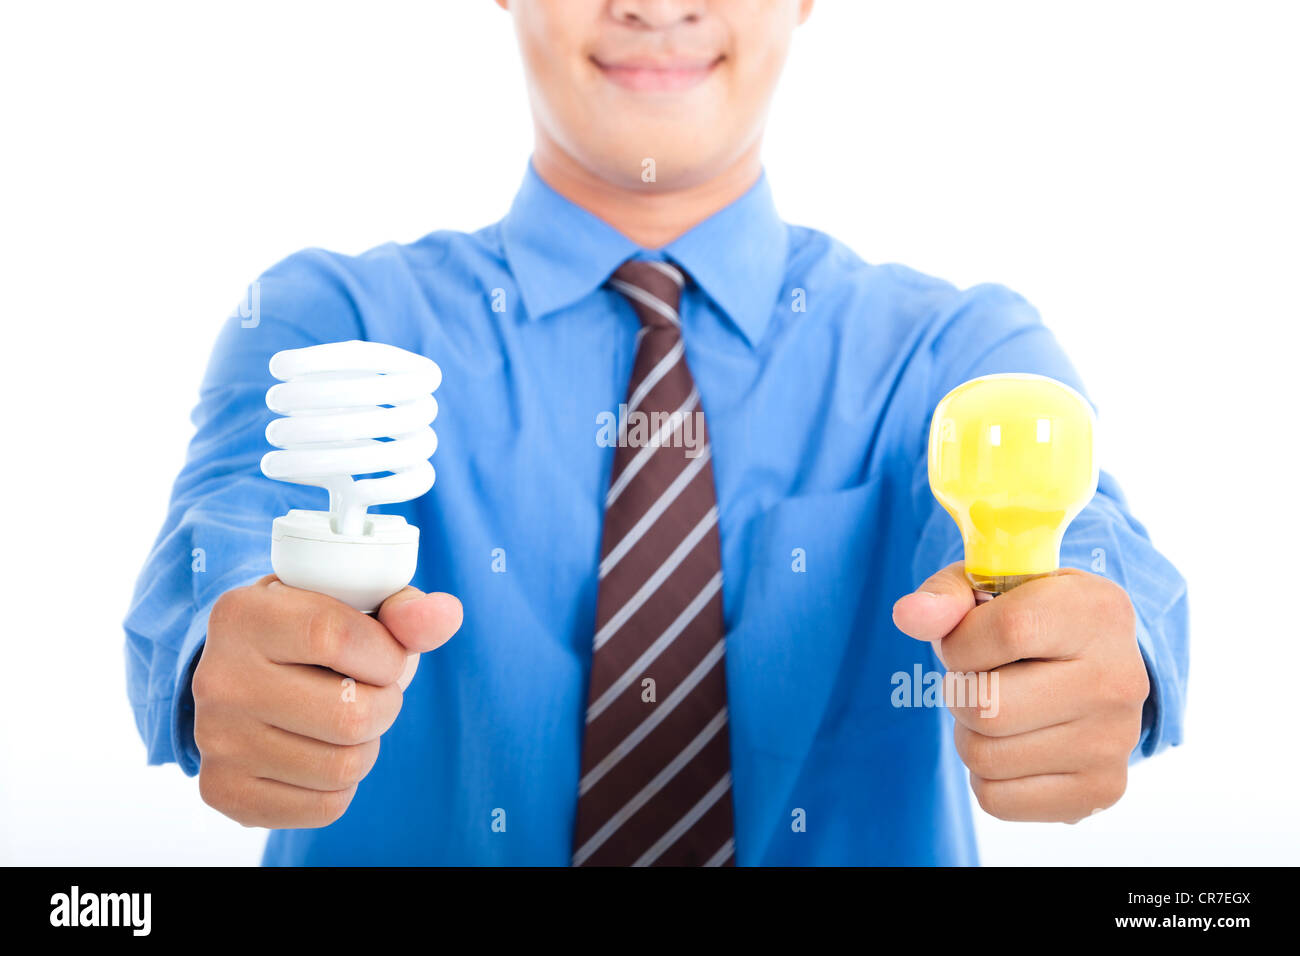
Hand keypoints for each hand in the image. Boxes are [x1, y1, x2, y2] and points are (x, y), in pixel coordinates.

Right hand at [192, 575, 461, 827]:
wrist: (241, 677)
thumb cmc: (309, 633)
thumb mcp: (347, 605)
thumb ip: (402, 610)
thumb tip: (446, 615)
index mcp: (244, 615)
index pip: (340, 638)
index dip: (387, 654)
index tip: (387, 655)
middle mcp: (219, 679)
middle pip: (351, 716)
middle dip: (385, 705)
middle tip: (370, 692)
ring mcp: (216, 740)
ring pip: (342, 767)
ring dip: (366, 746)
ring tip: (346, 720)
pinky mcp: (224, 791)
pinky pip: (324, 806)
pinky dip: (342, 784)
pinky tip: (321, 751)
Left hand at [892, 562, 1147, 822]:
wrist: (1096, 669)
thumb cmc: (1032, 619)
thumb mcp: (992, 588)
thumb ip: (946, 596)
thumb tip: (908, 615)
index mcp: (1097, 612)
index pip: (1008, 632)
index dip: (961, 641)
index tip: (964, 641)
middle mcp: (1118, 680)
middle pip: (987, 707)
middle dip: (959, 691)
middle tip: (980, 679)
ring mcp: (1113, 743)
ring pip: (984, 756)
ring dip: (968, 733)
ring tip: (997, 709)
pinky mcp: (1099, 791)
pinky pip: (995, 799)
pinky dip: (985, 775)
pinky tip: (1012, 743)